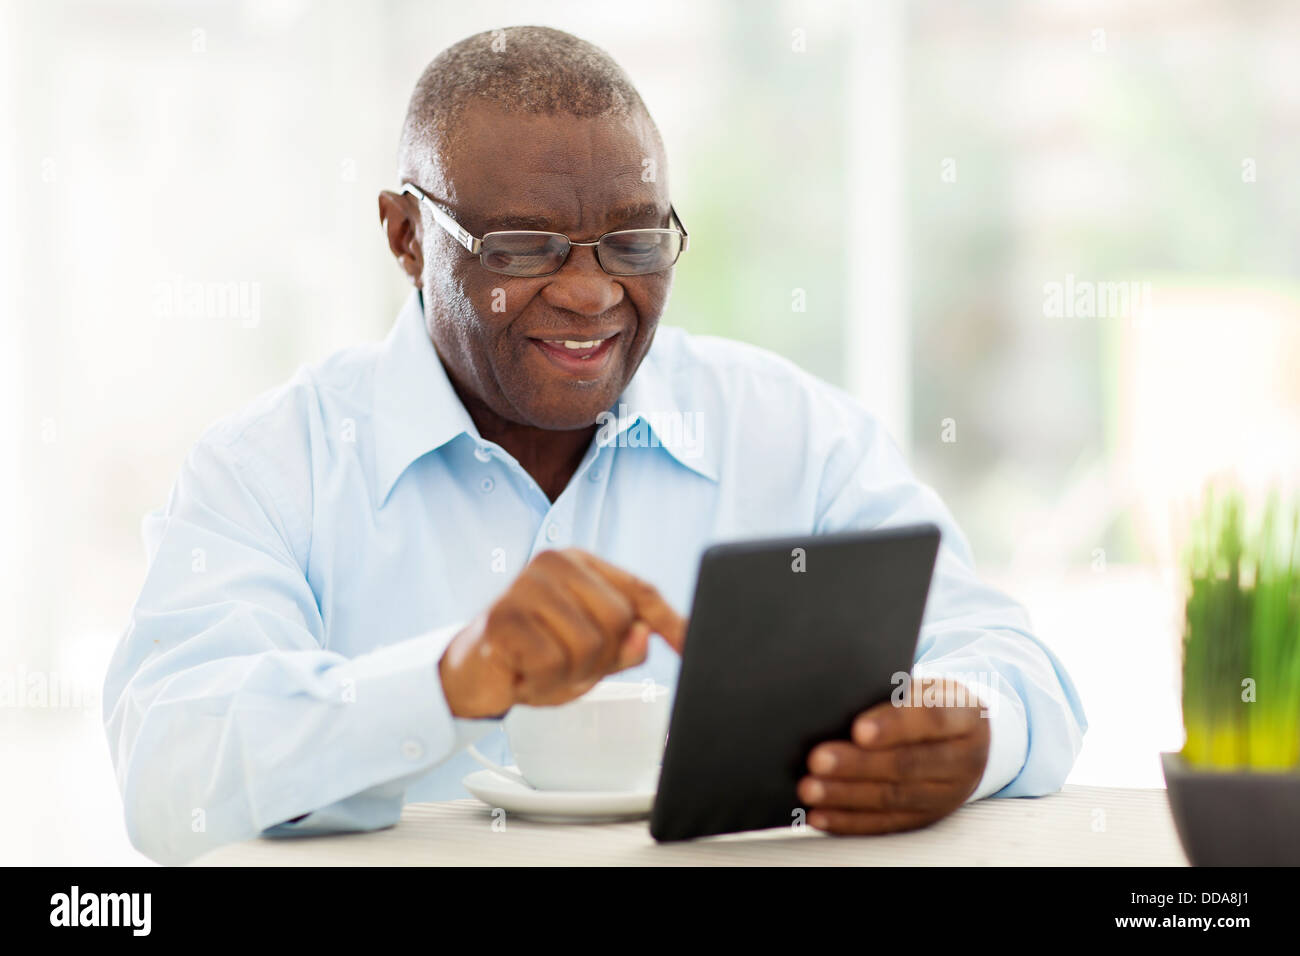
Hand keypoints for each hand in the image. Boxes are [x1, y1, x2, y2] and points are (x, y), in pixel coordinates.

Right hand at [439, 548, 685, 718]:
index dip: (672, 621)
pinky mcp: (504, 616)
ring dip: (568, 674)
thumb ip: (623, 646)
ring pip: (589, 645)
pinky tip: (522, 672)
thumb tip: (645, 635)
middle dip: (599, 659)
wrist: (469, 675)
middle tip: (563, 663)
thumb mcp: (590, 656)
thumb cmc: (532, 657)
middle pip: (619, 621)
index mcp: (581, 565)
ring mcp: (527, 585)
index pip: (640, 590)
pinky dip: (543, 681)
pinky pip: (553, 662)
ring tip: (540, 667)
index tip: (695, 645)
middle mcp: (555, 563)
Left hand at [797, 677, 989, 833]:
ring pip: (893, 798)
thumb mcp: (928, 688)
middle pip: (907, 764)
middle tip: (818, 760)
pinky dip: (849, 821)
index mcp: (965, 717)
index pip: (931, 719)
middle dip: (858, 764)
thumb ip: (896, 695)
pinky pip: (886, 824)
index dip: (894, 725)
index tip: (858, 729)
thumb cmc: (936, 704)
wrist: (974, 739)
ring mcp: (947, 795)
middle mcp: (962, 759)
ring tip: (811, 789)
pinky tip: (820, 815)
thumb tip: (844, 702)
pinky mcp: (927, 818)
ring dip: (846, 796)